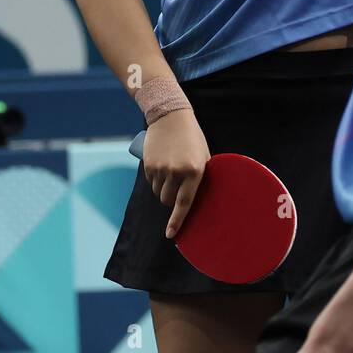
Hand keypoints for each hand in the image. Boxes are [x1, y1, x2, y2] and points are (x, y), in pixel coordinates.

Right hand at [142, 109, 209, 237]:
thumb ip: (200, 176)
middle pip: (168, 200)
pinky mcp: (149, 164)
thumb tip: (200, 199)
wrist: (171, 117)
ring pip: (158, 192)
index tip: (171, 235)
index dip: (177, 221)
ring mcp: (161, 168)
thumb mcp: (203, 155)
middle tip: (176, 185)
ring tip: (170, 170)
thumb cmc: (192, 138)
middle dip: (170, 199)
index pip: (185, 202)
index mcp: (195, 170)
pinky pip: (151, 182)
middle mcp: (177, 171)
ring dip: (163, 188)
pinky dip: (155, 179)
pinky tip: (161, 165)